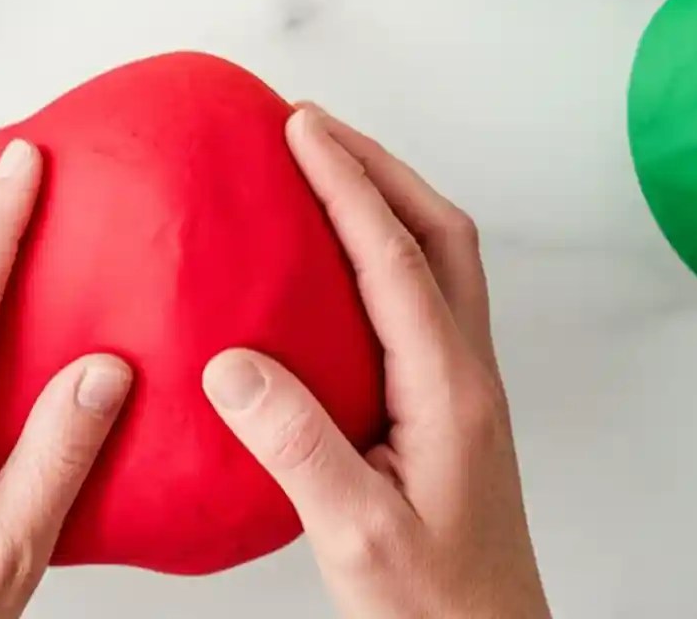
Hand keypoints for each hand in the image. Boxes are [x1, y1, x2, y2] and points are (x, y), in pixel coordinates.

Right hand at [204, 107, 549, 617]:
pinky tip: (334, 262)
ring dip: (387, 199)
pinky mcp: (444, 404)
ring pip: (437, 261)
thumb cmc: (433, 603)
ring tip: (325, 167)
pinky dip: (382, 250)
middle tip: (311, 125)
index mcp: (448, 390)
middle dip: (376, 166)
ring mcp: (460, 386)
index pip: (394, 258)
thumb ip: (297, 447)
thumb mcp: (357, 534)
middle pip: (436, 234)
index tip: (300, 128)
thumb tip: (231, 363)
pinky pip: (419, 298)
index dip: (347, 184)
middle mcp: (465, 373)